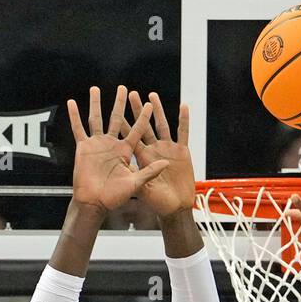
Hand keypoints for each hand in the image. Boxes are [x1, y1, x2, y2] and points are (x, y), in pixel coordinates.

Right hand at [65, 85, 169, 214]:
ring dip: (96, 104)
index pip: (136, 130)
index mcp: (126, 151)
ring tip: (95, 89)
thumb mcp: (136, 183)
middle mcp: (112, 144)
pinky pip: (78, 129)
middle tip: (123, 88)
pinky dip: (74, 116)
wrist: (95, 202)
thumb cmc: (115, 197)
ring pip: (96, 119)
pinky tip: (72, 103)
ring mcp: (97, 144)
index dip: (142, 117)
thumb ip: (150, 172)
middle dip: (119, 103)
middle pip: (116, 119)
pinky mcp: (83, 147)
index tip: (148, 104)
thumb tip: (167, 163)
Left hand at [127, 90, 195, 218]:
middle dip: (137, 110)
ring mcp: (167, 150)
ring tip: (152, 95)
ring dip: (157, 110)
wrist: (175, 208)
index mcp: (140, 157)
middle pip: (143, 125)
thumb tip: (135, 166)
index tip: (116, 108)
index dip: (124, 122)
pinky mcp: (181, 152)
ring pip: (161, 125)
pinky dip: (184, 120)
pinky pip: (183, 133)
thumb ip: (142, 176)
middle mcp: (152, 150)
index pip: (130, 136)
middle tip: (129, 93)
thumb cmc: (157, 203)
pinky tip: (183, 107)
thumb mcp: (144, 191)